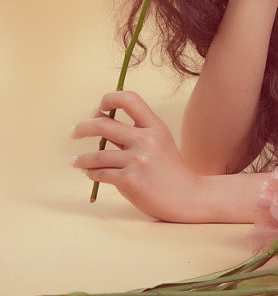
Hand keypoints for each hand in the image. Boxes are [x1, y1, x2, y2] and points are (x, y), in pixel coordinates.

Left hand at [71, 91, 209, 222]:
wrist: (187, 196)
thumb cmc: (169, 170)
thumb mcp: (160, 143)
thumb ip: (134, 132)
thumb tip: (98, 118)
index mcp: (156, 127)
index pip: (129, 99)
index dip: (110, 99)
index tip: (99, 108)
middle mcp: (147, 140)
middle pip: (103, 124)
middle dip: (82, 128)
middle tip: (73, 133)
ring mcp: (138, 161)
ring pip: (96, 155)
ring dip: (80, 159)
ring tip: (75, 161)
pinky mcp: (129, 181)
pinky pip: (99, 174)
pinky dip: (91, 173)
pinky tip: (90, 174)